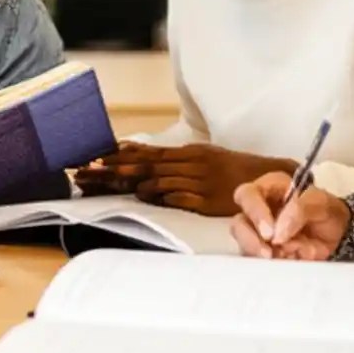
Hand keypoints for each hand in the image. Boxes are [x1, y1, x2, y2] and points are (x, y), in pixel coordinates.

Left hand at [79, 142, 295, 216]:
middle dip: (112, 168)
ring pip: (158, 178)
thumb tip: (145, 160)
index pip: (145, 153)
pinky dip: (161, 195)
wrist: (268, 179)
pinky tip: (144, 195)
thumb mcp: (203, 158)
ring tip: (103, 183)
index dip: (117, 156)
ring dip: (129, 181)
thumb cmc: (231, 170)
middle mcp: (190, 163)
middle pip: (144, 165)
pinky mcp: (208, 200)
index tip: (92, 158)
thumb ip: (174, 161)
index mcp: (188, 153)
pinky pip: (180, 196)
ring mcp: (198, 181)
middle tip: (85, 170)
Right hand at [230, 172, 350, 259]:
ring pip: (245, 245)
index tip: (269, 233)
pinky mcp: (264, 252)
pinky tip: (292, 259)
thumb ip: (300, 210)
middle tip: (269, 253)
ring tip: (288, 255)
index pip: (248, 195)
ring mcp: (258, 233)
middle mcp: (258, 210)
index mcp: (268, 189)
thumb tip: (278, 232)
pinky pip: (258, 262)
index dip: (255, 213)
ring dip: (263, 254)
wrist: (339, 234)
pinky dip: (275, 265)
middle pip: (239, 223)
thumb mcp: (320, 203)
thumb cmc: (326, 210)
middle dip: (252, 240)